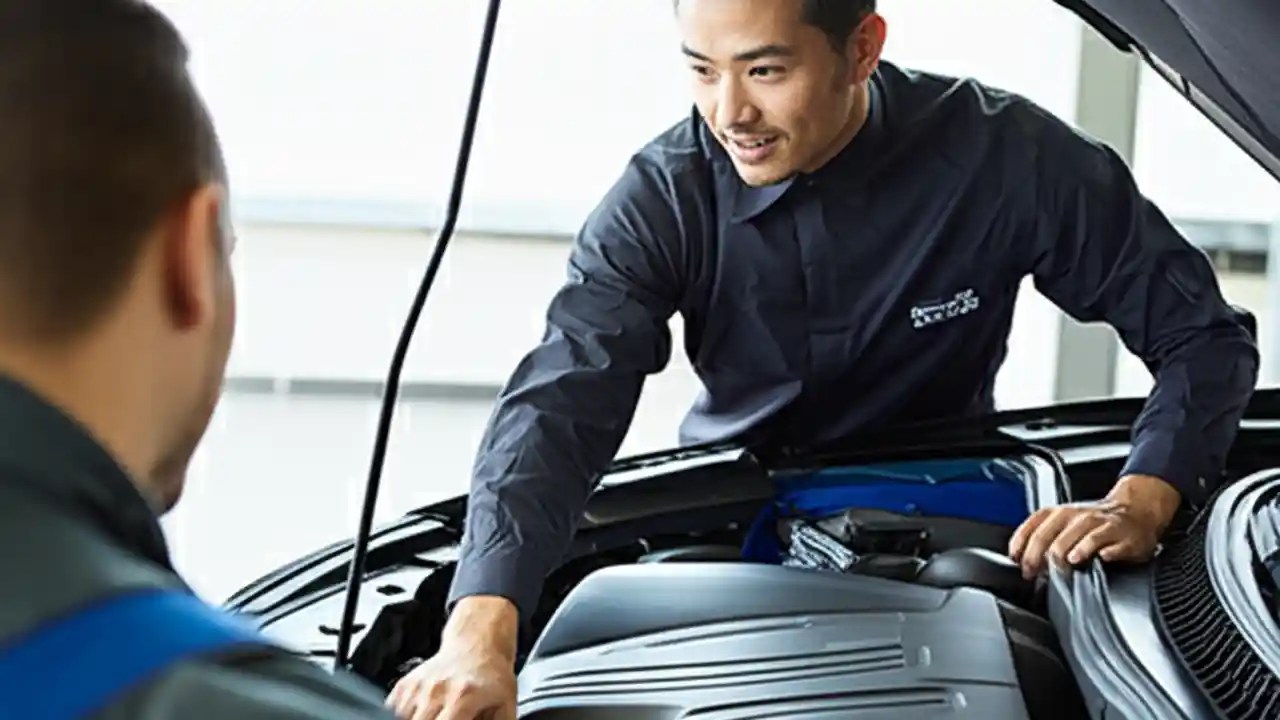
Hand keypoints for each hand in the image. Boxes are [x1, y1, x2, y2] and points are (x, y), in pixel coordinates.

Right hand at [386, 596, 518, 719]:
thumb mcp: (506, 704)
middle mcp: (436, 691)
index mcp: (463, 698)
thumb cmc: (492, 676)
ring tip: (434, 716)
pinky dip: (401, 715)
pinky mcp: (405, 685)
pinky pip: (392, 709)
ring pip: (401, 717)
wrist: (477, 643)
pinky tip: (420, 714)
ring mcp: (418, 687)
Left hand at [1008, 474, 1180, 578]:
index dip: (1022, 544)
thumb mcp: (1067, 524)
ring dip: (1070, 550)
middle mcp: (1077, 516)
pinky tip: (1101, 558)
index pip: (1034, 525)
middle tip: (1034, 573)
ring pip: (1080, 535)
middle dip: (1038, 556)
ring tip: (1066, 563)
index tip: (1016, 560)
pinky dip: (1104, 551)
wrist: (1135, 511)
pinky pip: (1111, 541)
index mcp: (1060, 514)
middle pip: (1052, 534)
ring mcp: (1100, 524)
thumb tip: (1021, 560)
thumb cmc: (1095, 523)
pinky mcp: (1122, 534)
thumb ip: (1045, 538)